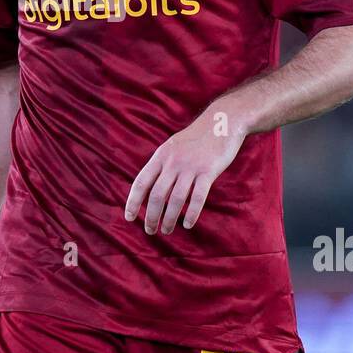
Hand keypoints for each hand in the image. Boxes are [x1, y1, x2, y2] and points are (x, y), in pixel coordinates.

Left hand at [125, 106, 245, 234]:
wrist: (222, 121)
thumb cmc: (197, 138)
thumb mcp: (173, 146)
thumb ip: (162, 164)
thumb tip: (150, 186)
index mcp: (161, 155)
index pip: (141, 182)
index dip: (133, 201)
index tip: (129, 217)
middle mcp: (173, 161)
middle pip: (157, 195)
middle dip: (151, 216)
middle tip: (150, 230)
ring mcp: (191, 166)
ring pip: (176, 199)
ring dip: (169, 219)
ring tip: (166, 231)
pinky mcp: (208, 171)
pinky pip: (197, 197)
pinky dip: (191, 213)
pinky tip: (188, 224)